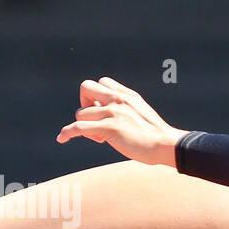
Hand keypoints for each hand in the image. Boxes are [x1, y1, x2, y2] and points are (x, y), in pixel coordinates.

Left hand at [56, 77, 188, 165]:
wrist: (167, 145)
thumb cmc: (158, 137)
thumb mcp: (143, 115)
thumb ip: (128, 110)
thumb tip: (113, 119)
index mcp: (127, 96)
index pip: (102, 82)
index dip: (97, 96)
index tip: (104, 112)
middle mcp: (118, 100)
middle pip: (86, 87)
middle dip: (84, 102)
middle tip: (93, 119)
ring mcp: (112, 113)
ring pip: (81, 113)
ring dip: (85, 126)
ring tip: (101, 139)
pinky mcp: (108, 128)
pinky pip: (78, 127)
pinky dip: (67, 133)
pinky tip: (61, 139)